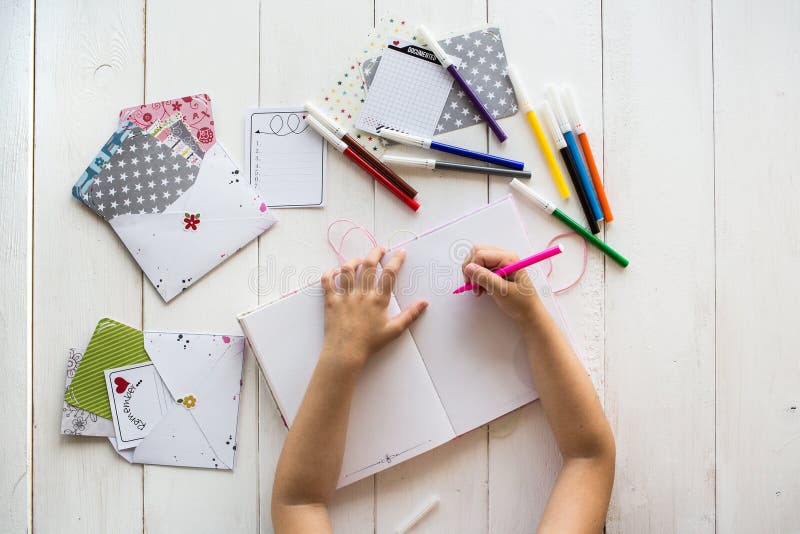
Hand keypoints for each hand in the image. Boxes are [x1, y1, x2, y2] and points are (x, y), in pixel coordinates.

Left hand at [321, 246, 427, 366]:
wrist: (345, 353)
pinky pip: (327, 281)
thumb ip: (410, 315)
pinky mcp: (331, 300)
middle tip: (380, 249)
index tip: (400, 252)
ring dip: (354, 261)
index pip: (389, 274)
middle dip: (376, 252)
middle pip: (369, 265)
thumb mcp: (394, 330)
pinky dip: (329, 273)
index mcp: (378, 300)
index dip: (396, 260)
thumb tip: (424, 303)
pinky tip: (335, 272)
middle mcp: (362, 294)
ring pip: (347, 269)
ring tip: (359, 261)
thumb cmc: (370, 343)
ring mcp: (345, 296)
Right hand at [461, 245, 539, 322]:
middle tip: (473, 286)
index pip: (481, 254)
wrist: (529, 312)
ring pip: (477, 260)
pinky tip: (482, 289)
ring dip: (473, 275)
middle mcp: (504, 257)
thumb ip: (485, 278)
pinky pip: (481, 268)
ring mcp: (500, 263)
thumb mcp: (502, 291)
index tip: (474, 286)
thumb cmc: (521, 302)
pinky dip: (477, 278)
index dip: (473, 269)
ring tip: (478, 290)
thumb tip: (469, 268)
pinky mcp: (497, 270)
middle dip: (471, 269)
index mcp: (508, 259)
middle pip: (477, 252)